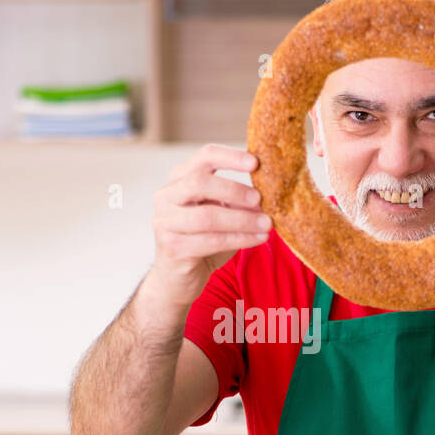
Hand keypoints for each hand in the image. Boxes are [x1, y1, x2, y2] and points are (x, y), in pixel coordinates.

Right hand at [150, 144, 270, 306]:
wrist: (178, 278)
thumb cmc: (203, 240)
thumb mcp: (220, 212)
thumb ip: (236, 200)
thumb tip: (269, 190)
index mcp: (179, 179)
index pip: (203, 157)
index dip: (230, 157)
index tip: (256, 162)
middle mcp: (166, 197)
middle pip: (199, 183)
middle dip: (234, 190)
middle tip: (260, 199)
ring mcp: (165, 222)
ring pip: (207, 216)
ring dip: (242, 220)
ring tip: (267, 224)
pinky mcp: (172, 248)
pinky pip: (212, 241)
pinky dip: (240, 239)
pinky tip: (259, 239)